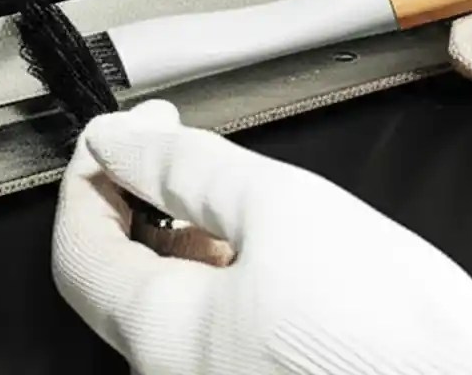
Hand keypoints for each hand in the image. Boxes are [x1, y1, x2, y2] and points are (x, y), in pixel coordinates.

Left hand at [51, 101, 471, 374]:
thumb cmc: (392, 327)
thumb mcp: (282, 207)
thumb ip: (188, 168)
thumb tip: (121, 143)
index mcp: (164, 336)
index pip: (79, 252)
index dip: (88, 179)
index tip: (117, 135)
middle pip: (124, 278)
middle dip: (141, 196)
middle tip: (171, 137)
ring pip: (179, 301)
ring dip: (187, 232)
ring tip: (227, 181)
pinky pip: (223, 326)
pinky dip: (228, 272)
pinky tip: (269, 242)